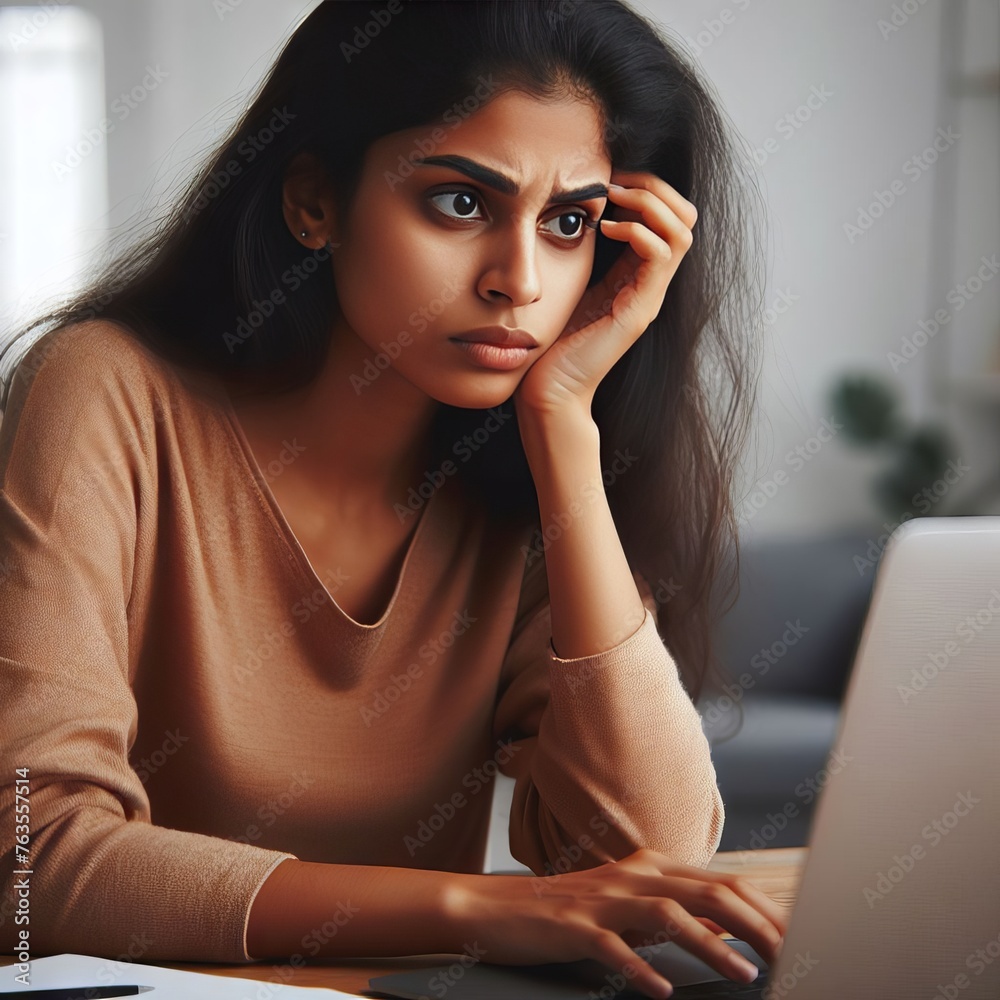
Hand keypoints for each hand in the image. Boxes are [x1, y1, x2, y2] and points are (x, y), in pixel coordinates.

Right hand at [447, 847, 786, 998]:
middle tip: (792, 957)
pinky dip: (639, 967)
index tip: (798, 938)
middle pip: (707, 891)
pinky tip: (660, 989)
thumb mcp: (629, 905)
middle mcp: (632, 876)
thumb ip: (676, 908)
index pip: (722, 882)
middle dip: (757, 924)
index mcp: (650, 867)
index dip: (765, 910)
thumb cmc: (569, 911)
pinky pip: (612, 947)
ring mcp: (603, 900)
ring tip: (746, 974)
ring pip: (668, 913)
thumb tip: (731, 923)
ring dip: (711, 944)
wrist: (498, 907)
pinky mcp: (574, 926)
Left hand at [514, 170, 697, 420]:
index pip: (667, 215)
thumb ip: (582, 251)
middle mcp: (651, 284)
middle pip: (685, 217)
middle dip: (654, 188)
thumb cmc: (552, 338)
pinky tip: (608, 230)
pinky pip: (660, 257)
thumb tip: (573, 209)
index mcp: (636, 274)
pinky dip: (639, 232)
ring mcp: (649, 298)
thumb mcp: (569, 281)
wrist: (549, 388)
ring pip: (680, 231)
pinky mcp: (639, 311)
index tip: (608, 180)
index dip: (645, 188)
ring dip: (649, 204)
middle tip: (615, 185)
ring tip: (613, 201)